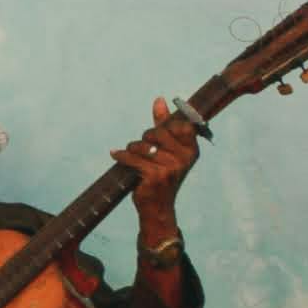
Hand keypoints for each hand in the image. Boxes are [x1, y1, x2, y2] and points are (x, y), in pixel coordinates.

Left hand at [116, 96, 201, 258]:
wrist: (157, 207)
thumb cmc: (161, 174)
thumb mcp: (166, 149)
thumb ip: (164, 124)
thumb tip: (159, 100)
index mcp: (191, 150)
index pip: (182, 125)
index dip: (166, 126)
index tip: (158, 134)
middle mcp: (185, 158)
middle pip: (157, 132)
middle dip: (144, 137)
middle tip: (141, 147)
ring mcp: (171, 168)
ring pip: (143, 145)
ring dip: (132, 148)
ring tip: (131, 154)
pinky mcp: (155, 176)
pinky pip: (133, 158)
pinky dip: (122, 156)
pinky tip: (115, 155)